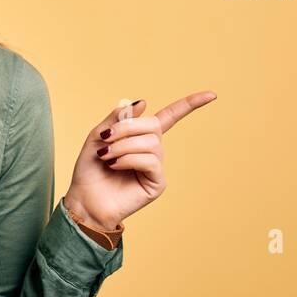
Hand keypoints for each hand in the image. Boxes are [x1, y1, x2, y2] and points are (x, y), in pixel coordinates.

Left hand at [62, 91, 217, 230]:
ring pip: (151, 143)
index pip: (170, 117)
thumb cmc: (89, 171)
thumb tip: (144, 102)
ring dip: (124, 146)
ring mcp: (156, 167)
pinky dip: (129, 159)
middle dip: (127, 127)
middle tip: (106, 139)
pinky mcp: (157, 183)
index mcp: (140, 137)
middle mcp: (152, 151)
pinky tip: (115, 166)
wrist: (85, 201)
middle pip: (155, 125)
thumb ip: (116, 118)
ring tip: (106, 156)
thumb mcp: (97, 137)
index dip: (189, 105)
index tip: (211, 95)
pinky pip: (150, 161)